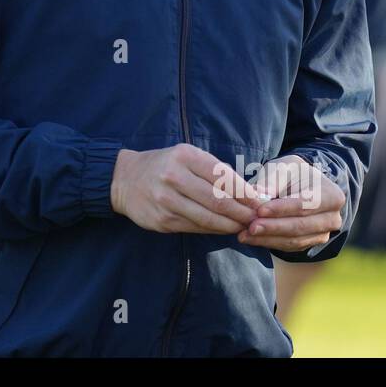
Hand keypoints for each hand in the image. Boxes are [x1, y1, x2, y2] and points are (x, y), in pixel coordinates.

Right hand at [110, 143, 263, 234]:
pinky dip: (213, 230)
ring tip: (243, 226)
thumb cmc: (165, 165)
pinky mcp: (162, 220)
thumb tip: (250, 193)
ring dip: (231, 225)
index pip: (224, 177)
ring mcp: (166, 201)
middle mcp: (174, 177)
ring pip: (208, 218)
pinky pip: (195, 227)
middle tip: (256, 219)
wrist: (125, 180)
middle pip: (218, 200)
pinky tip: (223, 229)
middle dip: (242, 212)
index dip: (246, 193)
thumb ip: (215, 171)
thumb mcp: (187, 156)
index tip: (260, 203)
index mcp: (184, 156)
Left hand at [236, 154, 345, 252]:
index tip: (260, 210)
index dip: (282, 209)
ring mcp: (322, 234)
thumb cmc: (293, 174)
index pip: (306, 205)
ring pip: (293, 240)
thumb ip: (273, 179)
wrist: (302, 186)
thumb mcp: (284, 168)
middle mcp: (332, 219)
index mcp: (331, 196)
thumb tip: (257, 192)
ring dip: (267, 238)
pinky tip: (250, 238)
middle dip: (273, 227)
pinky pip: (288, 246)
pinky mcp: (309, 244)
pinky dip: (268, 242)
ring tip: (245, 234)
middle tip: (250, 226)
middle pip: (300, 226)